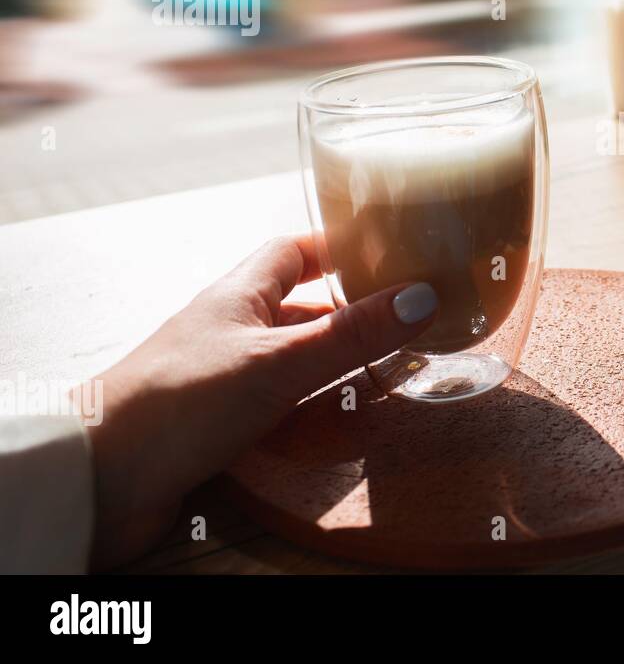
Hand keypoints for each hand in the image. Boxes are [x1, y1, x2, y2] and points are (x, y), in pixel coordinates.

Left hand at [80, 235, 438, 568]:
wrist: (99, 480)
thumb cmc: (180, 402)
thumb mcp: (278, 363)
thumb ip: (350, 336)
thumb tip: (422, 297)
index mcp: (239, 295)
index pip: (296, 250)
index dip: (341, 246)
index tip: (392, 250)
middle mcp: (232, 328)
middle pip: (302, 307)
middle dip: (353, 313)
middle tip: (407, 319)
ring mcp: (225, 377)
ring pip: (295, 358)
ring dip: (337, 364)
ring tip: (390, 369)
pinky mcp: (221, 424)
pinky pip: (282, 405)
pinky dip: (314, 409)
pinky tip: (342, 421)